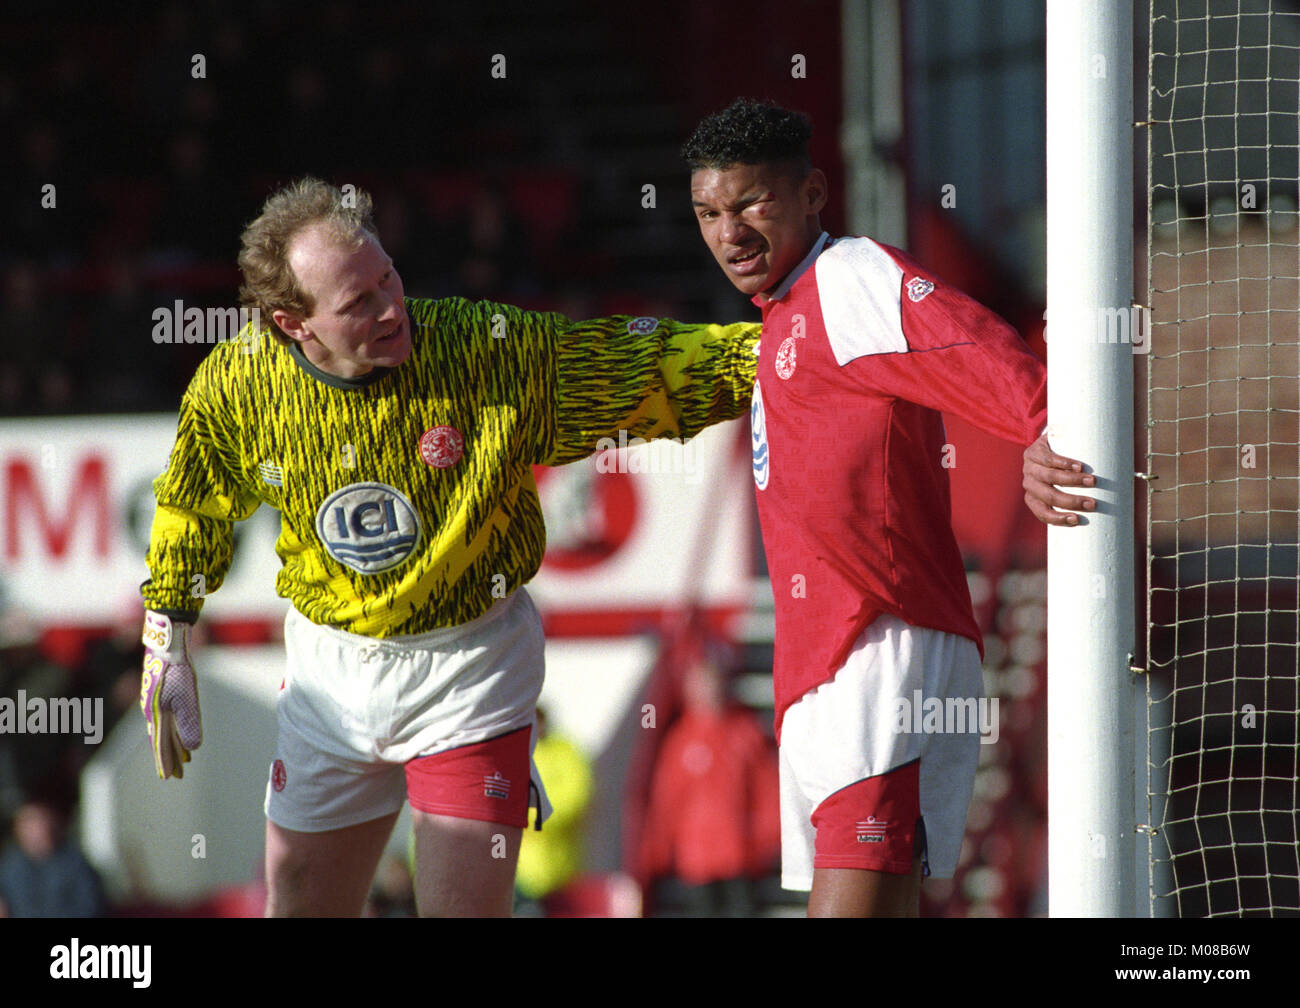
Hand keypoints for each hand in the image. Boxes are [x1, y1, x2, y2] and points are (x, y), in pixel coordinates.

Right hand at [140, 611, 201, 778]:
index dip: (166, 762)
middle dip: (169, 758)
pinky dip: (172, 730)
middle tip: (176, 775)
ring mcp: (156, 703)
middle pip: (162, 741)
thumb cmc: (176, 671)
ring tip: (182, 758)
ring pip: (164, 730)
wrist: (167, 645)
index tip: (169, 777)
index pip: (161, 745)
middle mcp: (153, 712)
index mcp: (157, 715)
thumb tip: (193, 747)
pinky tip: (177, 731)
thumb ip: (189, 723)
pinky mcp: (161, 694)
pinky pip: (166, 719)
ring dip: (172, 745)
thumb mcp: (187, 698)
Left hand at [1023, 434, 1095, 525]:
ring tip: (1093, 481)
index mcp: (1033, 499)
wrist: (1051, 446)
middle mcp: (1029, 485)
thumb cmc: (1063, 474)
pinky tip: (1079, 466)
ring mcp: (1030, 467)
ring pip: (1051, 477)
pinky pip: (1048, 459)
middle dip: (1072, 501)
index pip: (1042, 513)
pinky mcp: (1035, 451)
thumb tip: (1109, 517)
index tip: (1078, 520)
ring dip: (1073, 480)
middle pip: (1049, 496)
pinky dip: (1065, 463)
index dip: (1058, 518)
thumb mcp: (1063, 491)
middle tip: (1093, 504)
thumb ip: (1077, 503)